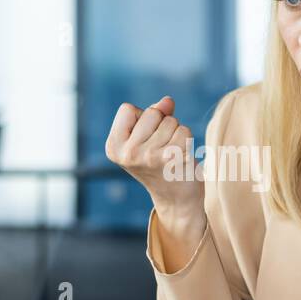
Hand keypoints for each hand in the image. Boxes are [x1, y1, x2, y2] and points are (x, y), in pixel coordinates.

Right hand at [105, 95, 203, 219]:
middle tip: (160, 148)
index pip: (127, 109)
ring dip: (175, 133)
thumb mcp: (146, 137)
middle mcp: (128, 153)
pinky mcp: (172, 158)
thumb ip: (153, 114)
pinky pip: (184, 130)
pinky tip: (180, 157)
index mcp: (114, 147)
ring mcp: (150, 156)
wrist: (175, 199)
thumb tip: (168, 101)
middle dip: (161, 124)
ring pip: (170, 121)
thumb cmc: (158, 163)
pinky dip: (186, 140)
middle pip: (151, 112)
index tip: (143, 139)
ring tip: (170, 153)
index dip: (140, 118)